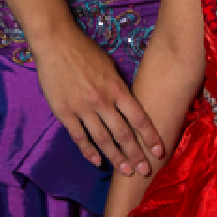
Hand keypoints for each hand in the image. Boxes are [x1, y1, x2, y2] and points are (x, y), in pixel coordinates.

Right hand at [30, 22, 163, 174]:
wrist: (57, 44)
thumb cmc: (85, 51)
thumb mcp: (109, 65)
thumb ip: (118, 86)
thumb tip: (127, 104)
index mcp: (116, 88)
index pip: (138, 117)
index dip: (150, 136)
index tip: (159, 151)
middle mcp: (103, 101)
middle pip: (123, 133)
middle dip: (136, 154)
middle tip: (145, 171)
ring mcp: (83, 109)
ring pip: (103, 140)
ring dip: (116, 158)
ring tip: (126, 172)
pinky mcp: (65, 113)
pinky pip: (79, 137)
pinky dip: (89, 152)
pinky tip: (97, 162)